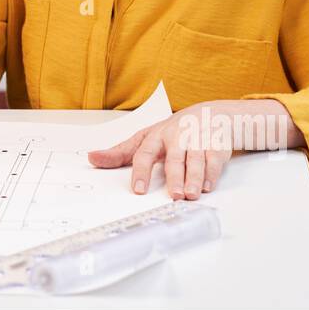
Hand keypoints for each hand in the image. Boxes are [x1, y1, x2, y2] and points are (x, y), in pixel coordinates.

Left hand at [87, 105, 234, 198]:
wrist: (211, 114)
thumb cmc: (174, 131)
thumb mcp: (146, 138)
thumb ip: (121, 152)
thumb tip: (92, 157)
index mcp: (156, 136)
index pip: (144, 153)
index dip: (141, 172)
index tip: (138, 189)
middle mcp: (176, 136)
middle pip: (174, 158)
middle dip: (175, 177)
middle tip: (174, 195)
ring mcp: (197, 140)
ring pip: (195, 160)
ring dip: (194, 178)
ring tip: (191, 194)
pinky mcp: (217, 144)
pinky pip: (214, 160)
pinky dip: (211, 174)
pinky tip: (207, 185)